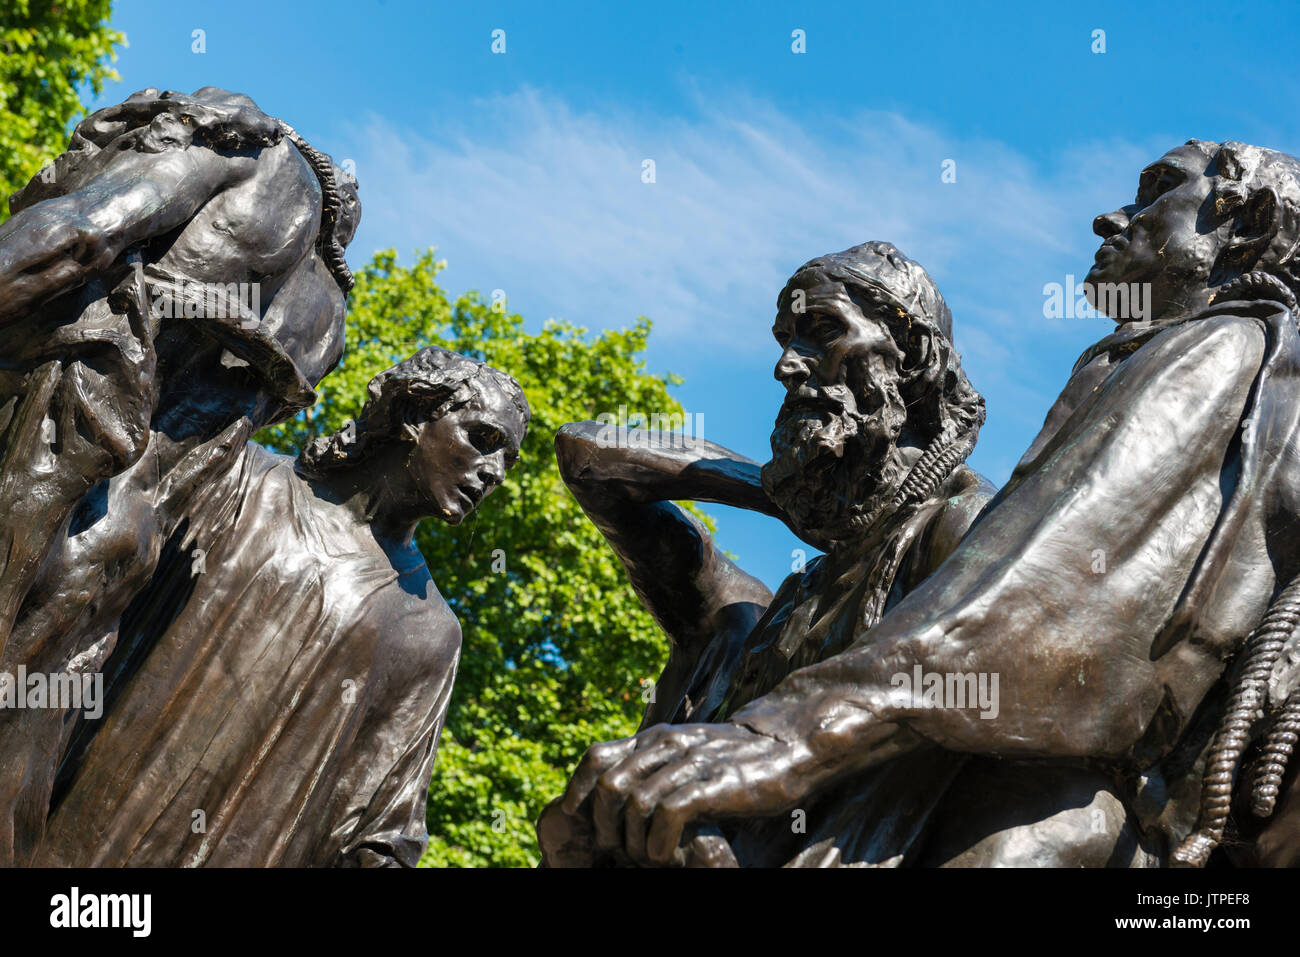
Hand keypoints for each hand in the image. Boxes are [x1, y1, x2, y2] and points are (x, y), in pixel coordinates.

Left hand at [542, 723, 814, 866]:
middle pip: (607, 786)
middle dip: (605, 827)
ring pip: (634, 804)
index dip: (579, 794)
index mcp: (654, 738)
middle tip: (619, 851)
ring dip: (633, 842)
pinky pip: (668, 815)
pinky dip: (659, 844)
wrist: (788, 745)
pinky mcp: (713, 785)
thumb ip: (654, 764)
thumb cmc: (734, 757)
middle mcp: (666, 746)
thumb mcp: (686, 750)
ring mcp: (689, 764)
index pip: (595, 758)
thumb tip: (616, 793)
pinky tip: (667, 856)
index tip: (582, 825)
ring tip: (647, 858)